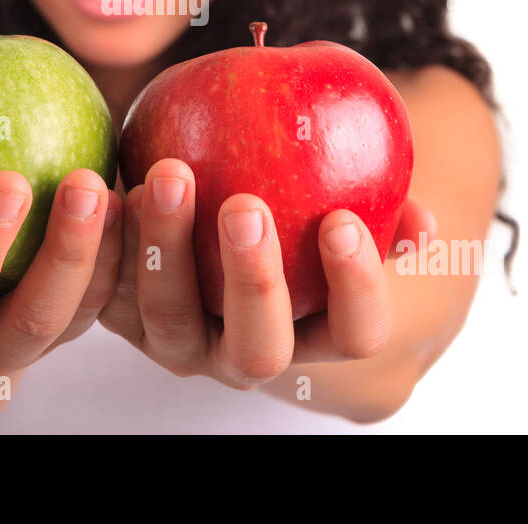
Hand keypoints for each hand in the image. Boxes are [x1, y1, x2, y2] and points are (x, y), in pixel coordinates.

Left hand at [99, 158, 431, 388]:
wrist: (201, 225)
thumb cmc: (292, 207)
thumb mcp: (334, 205)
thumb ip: (379, 205)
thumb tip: (422, 221)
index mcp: (314, 334)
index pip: (354, 333)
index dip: (356, 288)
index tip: (342, 221)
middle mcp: (244, 354)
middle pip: (258, 349)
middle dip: (254, 281)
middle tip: (245, 205)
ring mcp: (179, 341)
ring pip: (170, 314)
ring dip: (168, 246)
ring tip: (167, 173)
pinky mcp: (120, 314)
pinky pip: (108, 287)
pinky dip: (105, 239)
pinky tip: (107, 181)